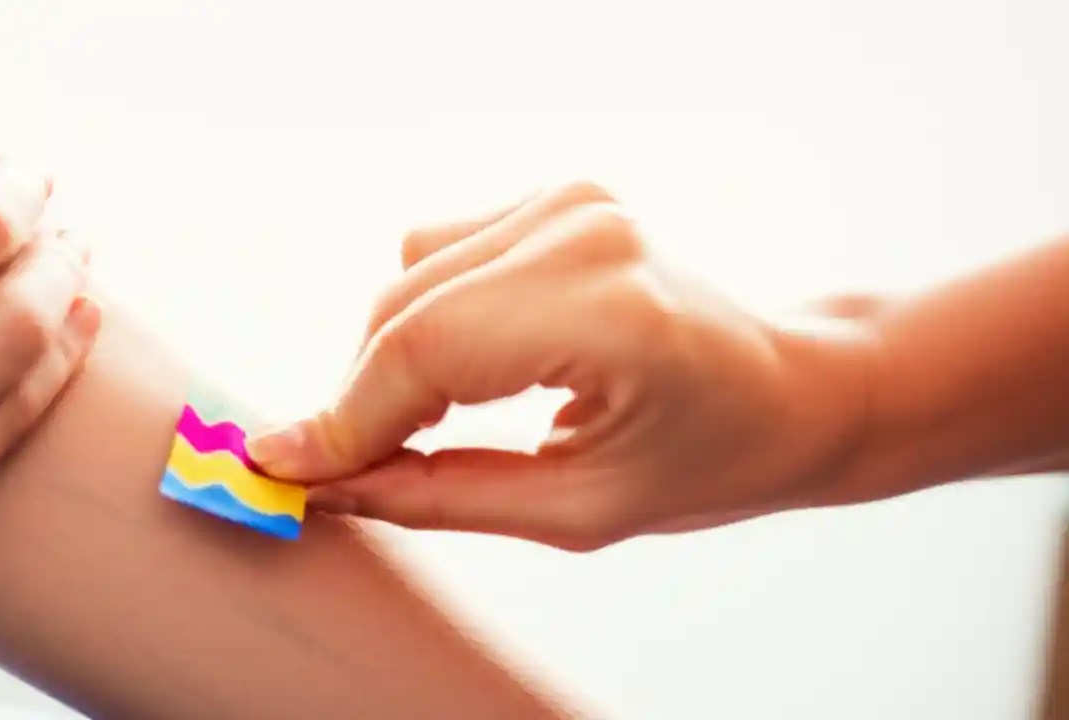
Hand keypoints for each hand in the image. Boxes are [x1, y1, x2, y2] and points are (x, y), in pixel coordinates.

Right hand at [249, 182, 875, 549]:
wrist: (787, 390)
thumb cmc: (709, 460)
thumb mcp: (578, 511)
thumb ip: (439, 495)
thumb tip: (326, 481)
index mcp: (610, 312)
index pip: (428, 349)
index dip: (345, 416)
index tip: (282, 469)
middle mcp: (583, 233)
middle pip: (404, 310)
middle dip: (360, 399)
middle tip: (347, 471)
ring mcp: (570, 203)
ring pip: (408, 280)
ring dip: (393, 359)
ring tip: (435, 425)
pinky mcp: (556, 199)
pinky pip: (437, 256)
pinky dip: (427, 320)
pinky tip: (475, 370)